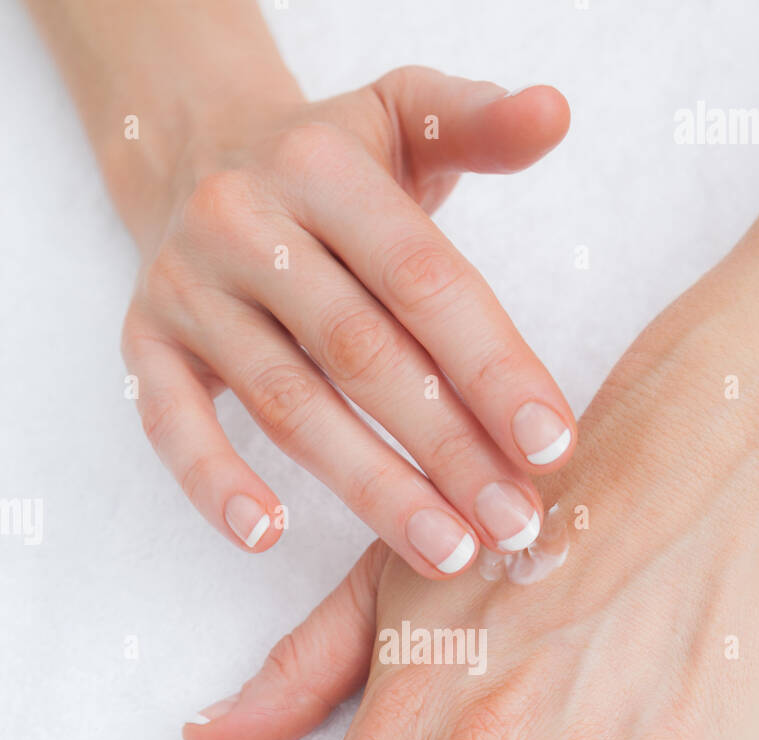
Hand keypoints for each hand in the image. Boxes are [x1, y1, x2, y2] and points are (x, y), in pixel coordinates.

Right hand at [121, 68, 574, 571]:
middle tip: (514, 524)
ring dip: (371, 489)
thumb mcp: (402, 117)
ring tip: (445, 550)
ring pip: (288, 405)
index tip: (553, 445)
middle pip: (363, 356)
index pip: (424, 280)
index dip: (492, 367)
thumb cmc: (326, 165)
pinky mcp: (146, 344)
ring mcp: (189, 289)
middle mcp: (246, 224)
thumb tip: (556, 113)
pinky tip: (266, 535)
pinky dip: (214, 482)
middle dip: (449, 450)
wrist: (193, 150)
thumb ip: (479, 123)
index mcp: (323, 168)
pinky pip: (171, 425)